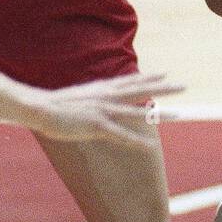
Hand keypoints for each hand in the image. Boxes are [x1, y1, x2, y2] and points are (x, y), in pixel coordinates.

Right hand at [27, 72, 182, 146]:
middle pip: (141, 90)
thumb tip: (94, 101)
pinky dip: (138, 141)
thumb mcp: (76, 97)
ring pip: (139, 112)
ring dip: (161, 114)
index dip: (149, 77)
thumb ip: (89, 98)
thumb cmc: (53, 104)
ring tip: (180, 115)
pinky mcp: (97, 125)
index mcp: (101, 89)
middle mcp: (107, 96)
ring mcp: (104, 110)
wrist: (38, 106)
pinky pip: (123, 135)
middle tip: (183, 86)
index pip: (130, 81)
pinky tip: (152, 146)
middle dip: (164, 88)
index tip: (165, 74)